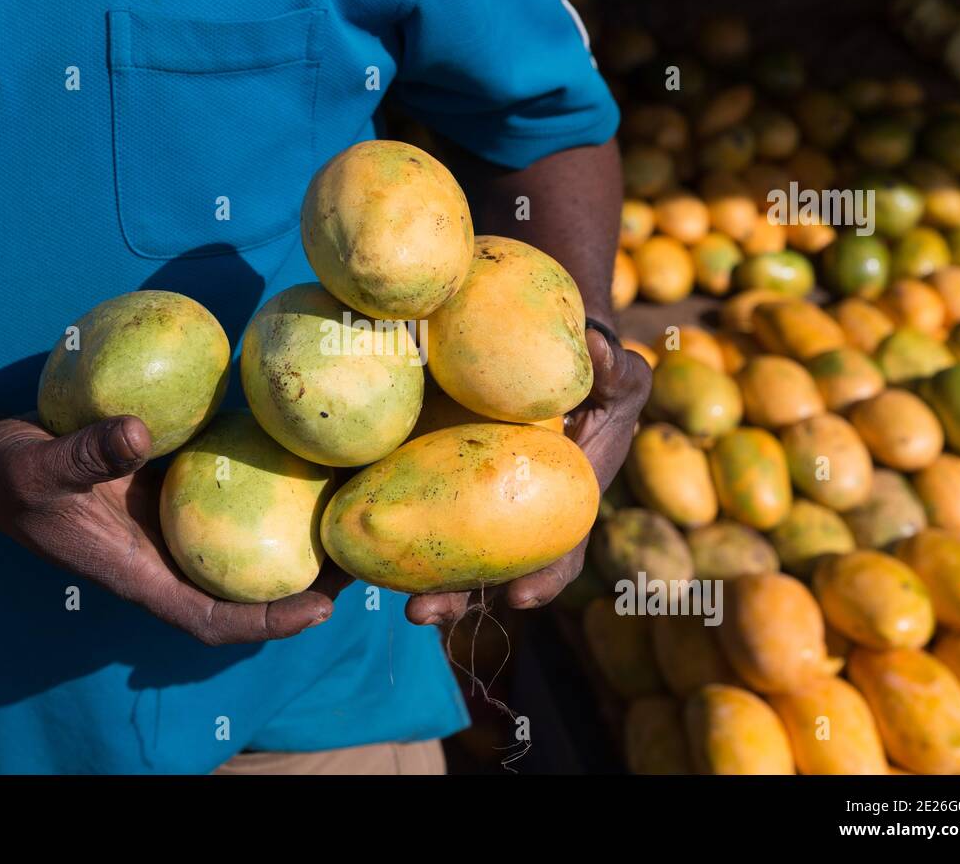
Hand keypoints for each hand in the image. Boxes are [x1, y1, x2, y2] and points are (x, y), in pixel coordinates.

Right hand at [0, 415, 346, 644]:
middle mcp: (165, 555)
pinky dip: (265, 482)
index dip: (269, 622)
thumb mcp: (38, 467)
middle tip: (363, 556)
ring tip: (350, 506)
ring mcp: (170, 523)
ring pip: (244, 542)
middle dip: (306, 583)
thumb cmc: (7, 476)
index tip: (323, 610)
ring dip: (294, 532)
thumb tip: (137, 433)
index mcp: (139, 573)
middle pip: (247, 587)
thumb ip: (84, 454)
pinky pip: (227, 493)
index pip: (214, 620)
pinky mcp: (171, 486)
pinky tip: (301, 449)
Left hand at [405, 323, 651, 624]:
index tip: (519, 597)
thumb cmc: (587, 373)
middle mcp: (510, 516)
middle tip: (421, 611)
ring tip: (375, 592)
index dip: (542, 579)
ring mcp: (466, 500)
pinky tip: (342, 539)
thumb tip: (596, 349)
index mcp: (560, 507)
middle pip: (482, 570)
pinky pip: (402, 506)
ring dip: (407, 576)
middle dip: (453, 597)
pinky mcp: (426, 474)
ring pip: (436, 549)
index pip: (557, 554)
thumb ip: (617, 369)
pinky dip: (377, 526)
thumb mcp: (616, 372)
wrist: (535, 354)